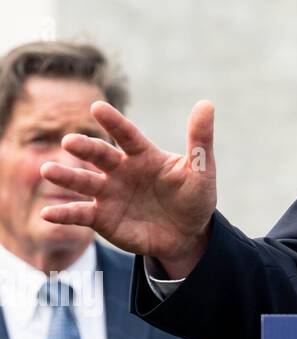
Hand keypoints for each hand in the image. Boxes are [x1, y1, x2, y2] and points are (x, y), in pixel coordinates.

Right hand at [39, 100, 217, 277]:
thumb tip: (206, 104)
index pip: (127, 135)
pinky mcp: (102, 218)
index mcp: (143, 155)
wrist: (188, 234)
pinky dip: (64, 214)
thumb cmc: (194, 197)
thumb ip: (200, 139)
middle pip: (100, 155)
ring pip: (83, 182)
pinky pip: (80, 214)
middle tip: (69, 141)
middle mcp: (121, 171)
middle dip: (84, 148)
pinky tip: (47, 214)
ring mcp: (109, 194)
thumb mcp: (200, 170)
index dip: (114, 122)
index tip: (97, 107)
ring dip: (66, 176)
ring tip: (48, 170)